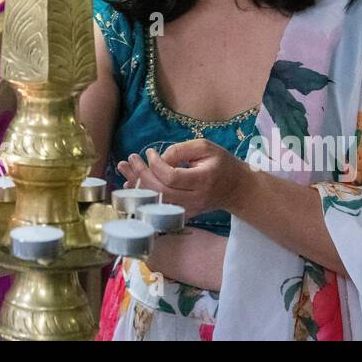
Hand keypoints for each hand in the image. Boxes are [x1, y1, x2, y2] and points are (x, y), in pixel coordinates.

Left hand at [117, 139, 250, 217]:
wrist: (237, 188)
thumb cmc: (221, 163)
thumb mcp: (205, 147)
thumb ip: (181, 150)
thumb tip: (158, 158)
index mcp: (203, 180)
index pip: (172, 177)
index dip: (156, 165)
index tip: (150, 152)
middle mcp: (195, 198)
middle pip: (161, 191)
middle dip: (141, 175)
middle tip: (131, 159)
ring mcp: (190, 209)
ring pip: (157, 202)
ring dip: (138, 186)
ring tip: (124, 169)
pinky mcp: (185, 214)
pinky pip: (160, 209)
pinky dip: (144, 197)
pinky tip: (132, 185)